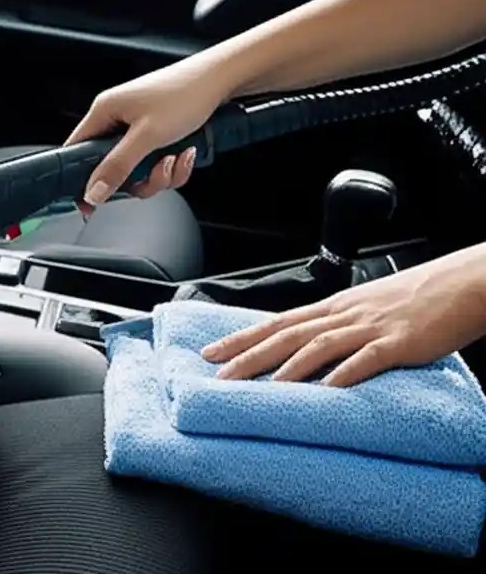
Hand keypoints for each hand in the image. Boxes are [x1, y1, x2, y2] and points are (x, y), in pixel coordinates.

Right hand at [64, 56, 235, 216]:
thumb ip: (117, 167)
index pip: (77, 151)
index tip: (92, 202)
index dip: (82, 178)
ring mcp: (139, 127)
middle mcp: (118, 119)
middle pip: (112, 167)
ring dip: (160, 174)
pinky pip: (155, 162)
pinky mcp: (159, 132)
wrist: (223, 79)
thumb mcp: (147, 137)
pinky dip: (173, 165)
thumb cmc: (185, 93)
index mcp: (104, 111)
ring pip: (137, 170)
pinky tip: (187, 153)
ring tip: (177, 158)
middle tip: (156, 173)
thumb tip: (93, 192)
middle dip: (138, 178)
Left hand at [201, 245, 485, 386]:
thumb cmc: (416, 297)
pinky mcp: (400, 342)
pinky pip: (368, 358)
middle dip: (250, 355)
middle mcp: (345, 315)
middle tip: (219, 374)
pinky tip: (327, 390)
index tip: (212, 353)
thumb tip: (304, 348)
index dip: (242, 338)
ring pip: (320, 345)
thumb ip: (336, 326)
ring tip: (261, 388)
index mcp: (334, 308)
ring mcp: (371, 327)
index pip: (277, 322)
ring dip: (287, 367)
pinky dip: (345, 373)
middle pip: (287, 334)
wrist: (462, 283)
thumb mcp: (365, 307)